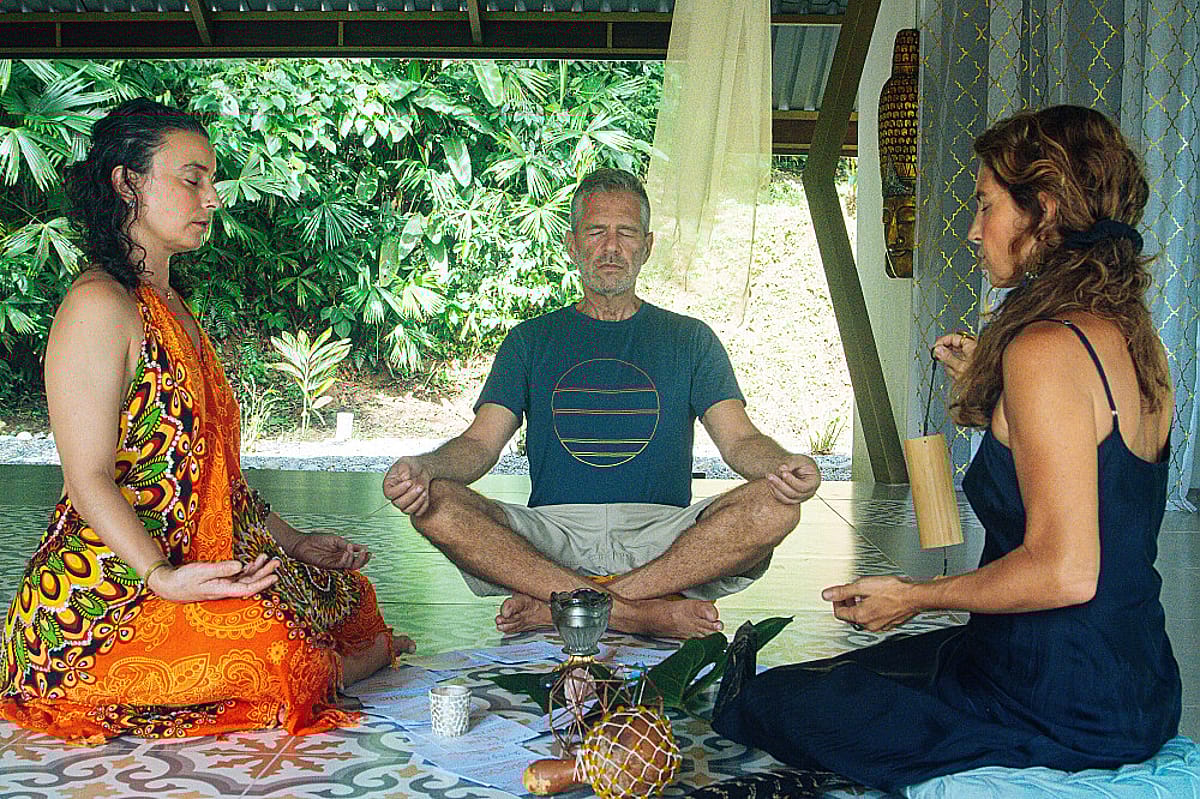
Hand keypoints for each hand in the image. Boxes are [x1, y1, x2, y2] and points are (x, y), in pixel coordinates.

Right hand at [148, 553, 280, 602]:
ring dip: (258, 569)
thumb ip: (221, 569)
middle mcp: (226, 589)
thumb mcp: (201, 572)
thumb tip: (241, 566)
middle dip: (265, 573)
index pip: (248, 589)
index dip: (262, 584)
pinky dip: (248, 568)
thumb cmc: (183, 579)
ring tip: (270, 559)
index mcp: (223, 590)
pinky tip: (254, 561)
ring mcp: (223, 585)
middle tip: (278, 562)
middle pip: (250, 583)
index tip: (274, 577)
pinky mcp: (220, 581)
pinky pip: (238, 576)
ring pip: (246, 579)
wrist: (168, 585)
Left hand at [291, 532, 369, 569]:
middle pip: (355, 565)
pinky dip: (345, 559)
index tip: (370, 551)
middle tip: (366, 553)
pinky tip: (346, 552)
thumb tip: (362, 547)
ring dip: (353, 558)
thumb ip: (347, 545)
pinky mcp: (327, 566)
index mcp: (342, 555)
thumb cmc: (317, 541)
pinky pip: (339, 565)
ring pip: (349, 567)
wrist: (302, 543)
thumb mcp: (336, 540)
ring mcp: (334, 564)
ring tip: (350, 548)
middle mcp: (339, 561)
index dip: (364, 557)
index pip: (356, 559)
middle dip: (362, 560)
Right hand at [382, 457, 431, 515]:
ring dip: (417, 501)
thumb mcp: (405, 462)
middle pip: (399, 504)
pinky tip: (425, 494)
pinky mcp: (414, 507)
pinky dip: (422, 505)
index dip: (400, 490)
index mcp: (389, 486)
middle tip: (420, 486)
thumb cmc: (411, 466)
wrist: (421, 469)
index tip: (409, 482)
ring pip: (407, 510)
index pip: (390, 494)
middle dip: (411, 495)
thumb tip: (405, 478)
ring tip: (423, 489)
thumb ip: (404, 468)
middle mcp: (395, 497)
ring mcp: (404, 503)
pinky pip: (418, 512)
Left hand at [765, 454, 820, 503]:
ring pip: (787, 499)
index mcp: (814, 483)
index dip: (792, 481)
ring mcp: (800, 498)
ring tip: (768, 478)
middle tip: (770, 475)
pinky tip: (770, 483)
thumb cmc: (802, 463)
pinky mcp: (792, 500)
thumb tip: (782, 468)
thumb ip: (792, 462)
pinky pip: (782, 500)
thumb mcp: (799, 459)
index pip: (803, 487)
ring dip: (776, 489)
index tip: (783, 472)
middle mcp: (808, 493)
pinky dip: (775, 492)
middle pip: (793, 494)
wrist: (799, 468)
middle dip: (780, 485)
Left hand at [822, 575, 917, 631]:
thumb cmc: (893, 591)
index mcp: (860, 616)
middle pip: (851, 616)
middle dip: (848, 603)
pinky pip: (875, 618)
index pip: (840, 613)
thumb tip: (827, 595)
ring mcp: (880, 625)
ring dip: (860, 606)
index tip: (838, 594)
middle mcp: (869, 624)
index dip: (836, 602)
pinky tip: (877, 599)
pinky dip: (872, 609)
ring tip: (864, 593)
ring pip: (863, 617)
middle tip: (851, 592)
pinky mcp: (890, 623)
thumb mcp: (863, 586)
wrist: (914, 596)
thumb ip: (843, 591)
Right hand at [932, 331, 976, 382]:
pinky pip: (958, 363)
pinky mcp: (970, 364)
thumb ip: (947, 357)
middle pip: (954, 346)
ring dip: (950, 364)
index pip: (954, 337)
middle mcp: (972, 349)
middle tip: (938, 357)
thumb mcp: (960, 368)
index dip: (942, 341)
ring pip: (955, 356)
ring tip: (953, 371)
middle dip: (946, 354)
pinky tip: (956, 374)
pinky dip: (955, 368)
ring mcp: (971, 357)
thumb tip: (938, 349)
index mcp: (972, 346)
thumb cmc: (980, 378)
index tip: (935, 347)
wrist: (989, 388)